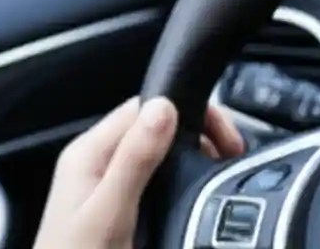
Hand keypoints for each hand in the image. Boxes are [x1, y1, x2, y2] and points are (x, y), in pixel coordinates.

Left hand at [34, 97, 244, 248]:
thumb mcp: (109, 214)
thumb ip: (135, 160)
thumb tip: (164, 106)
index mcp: (89, 154)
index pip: (145, 107)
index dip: (189, 113)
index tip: (224, 138)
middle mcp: (97, 163)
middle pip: (155, 127)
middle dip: (198, 136)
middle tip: (231, 158)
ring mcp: (106, 186)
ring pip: (158, 153)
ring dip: (192, 158)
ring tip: (218, 174)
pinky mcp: (118, 209)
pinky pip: (155, 180)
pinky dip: (180, 180)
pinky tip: (195, 194)